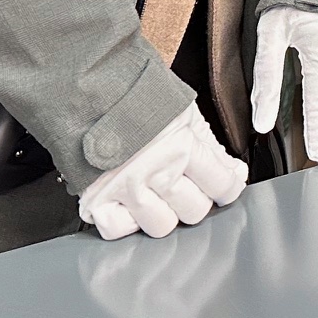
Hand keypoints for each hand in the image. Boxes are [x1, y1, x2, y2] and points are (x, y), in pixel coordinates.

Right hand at [78, 106, 246, 240]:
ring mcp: (124, 189)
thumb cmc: (132, 94)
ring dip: (163, 212)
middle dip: (195, 198)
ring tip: (156, 192)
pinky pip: (118, 230)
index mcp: (181, 147)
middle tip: (184, 183)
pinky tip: (129, 202)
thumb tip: (234, 173)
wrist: (83, 88)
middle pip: (194, 212)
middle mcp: (154, 172)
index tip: (223, 186)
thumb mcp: (182, 112)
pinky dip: (125, 221)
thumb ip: (210, 146)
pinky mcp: (95, 200)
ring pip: (161, 226)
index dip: (227, 187)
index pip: (222, 186)